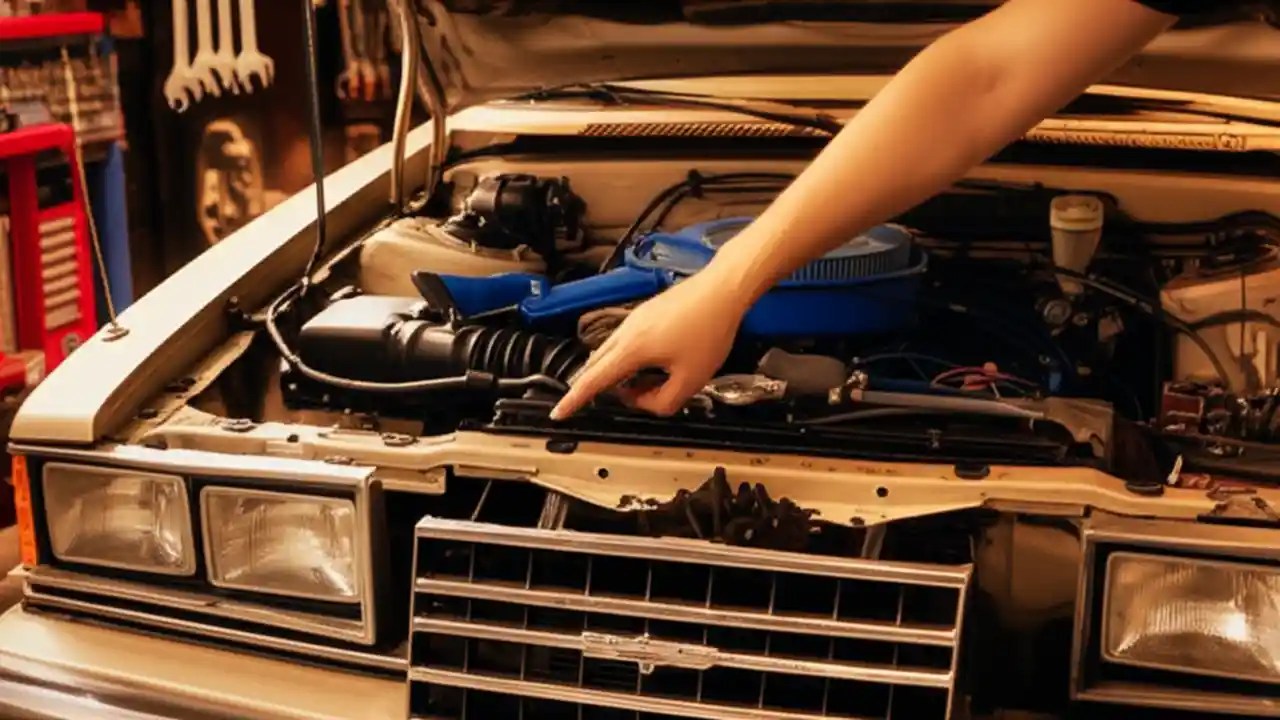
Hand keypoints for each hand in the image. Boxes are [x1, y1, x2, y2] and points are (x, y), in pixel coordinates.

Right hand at [550, 272, 747, 418]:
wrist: (723, 289)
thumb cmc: (709, 331)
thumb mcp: (692, 379)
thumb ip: (663, 401)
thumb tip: (643, 400)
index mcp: (632, 349)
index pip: (595, 381)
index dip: (574, 400)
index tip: (558, 413)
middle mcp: (626, 331)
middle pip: (597, 366)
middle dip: (600, 388)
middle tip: (623, 401)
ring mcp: (633, 319)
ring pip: (611, 353)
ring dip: (619, 374)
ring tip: (650, 385)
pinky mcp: (644, 314)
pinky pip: (624, 342)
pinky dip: (629, 360)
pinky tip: (655, 364)